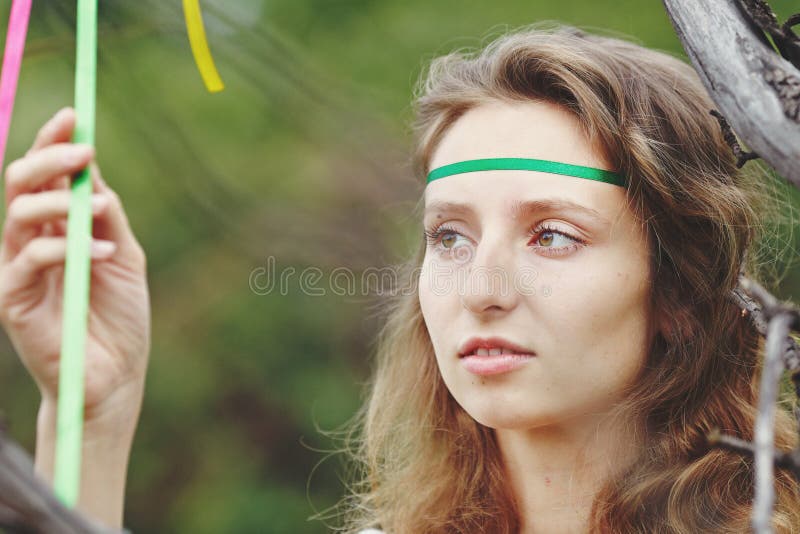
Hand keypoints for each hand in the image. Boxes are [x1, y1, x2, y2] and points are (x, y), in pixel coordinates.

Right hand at [0, 107, 150, 426]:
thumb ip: (107, 218)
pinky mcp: (13, 300)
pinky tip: (102, 253)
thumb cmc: (120, 317)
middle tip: (83, 153)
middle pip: (20, 185)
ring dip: (59, 201)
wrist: (116, 375)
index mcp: (56, 229)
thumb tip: (96, 176)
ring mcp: (18, 270)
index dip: (53, 143)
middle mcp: (30, 243)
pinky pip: (28, 260)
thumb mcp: (124, 257)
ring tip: (96, 207)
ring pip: (18, 215)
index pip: (44, 177)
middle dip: (50, 159)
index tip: (74, 116)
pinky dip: (67, 247)